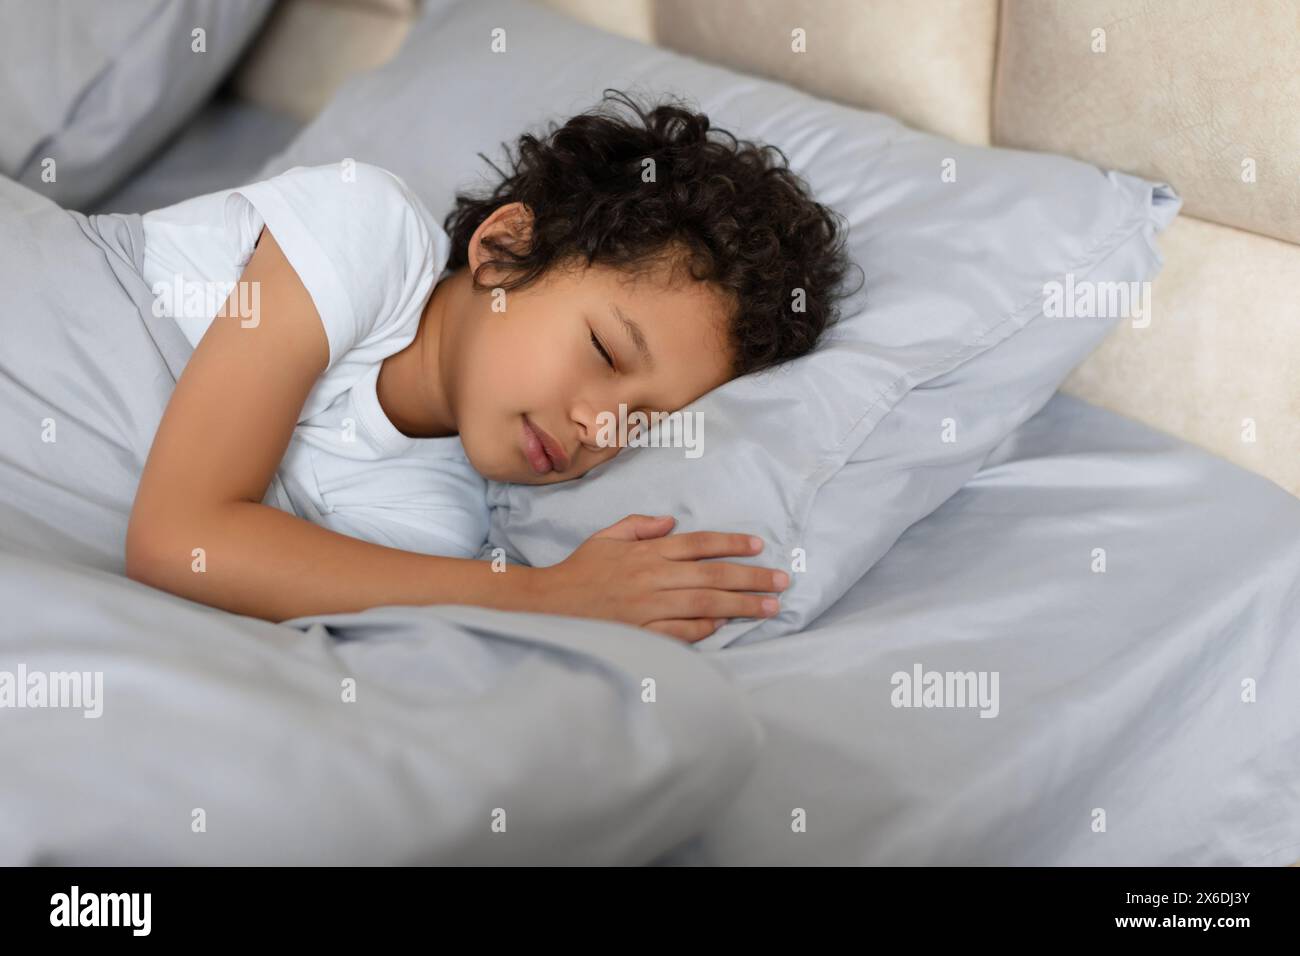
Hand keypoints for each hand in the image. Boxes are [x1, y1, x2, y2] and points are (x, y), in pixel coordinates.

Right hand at [533, 514, 788, 642]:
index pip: (699, 544)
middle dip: (752, 578)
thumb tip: (671, 522)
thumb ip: (639, 526)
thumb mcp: (606, 537)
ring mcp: (650, 608)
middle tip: (782, 582)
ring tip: (770, 607)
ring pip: (705, 604)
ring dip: (741, 606)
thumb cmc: (579, 571)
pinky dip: (705, 630)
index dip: (732, 544)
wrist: (549, 606)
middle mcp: (654, 578)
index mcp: (648, 553)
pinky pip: (681, 632)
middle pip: (713, 576)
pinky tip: (726, 627)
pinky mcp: (642, 633)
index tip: (759, 546)